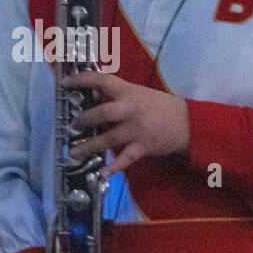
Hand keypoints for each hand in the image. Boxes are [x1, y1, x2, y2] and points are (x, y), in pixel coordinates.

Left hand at [63, 72, 189, 173]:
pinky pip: (126, 158)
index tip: (65, 82)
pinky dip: (114, 167)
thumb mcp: (139, 93)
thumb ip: (118, 95)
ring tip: (74, 153)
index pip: (102, 80)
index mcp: (129, 91)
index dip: (81, 79)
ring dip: (89, 146)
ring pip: (108, 139)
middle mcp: (130, 109)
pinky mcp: (143, 146)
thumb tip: (94, 96)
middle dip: (83, 119)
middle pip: (102, 113)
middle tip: (71, 125)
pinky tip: (103, 173)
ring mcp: (136, 129)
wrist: (188, 122)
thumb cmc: (160, 106)